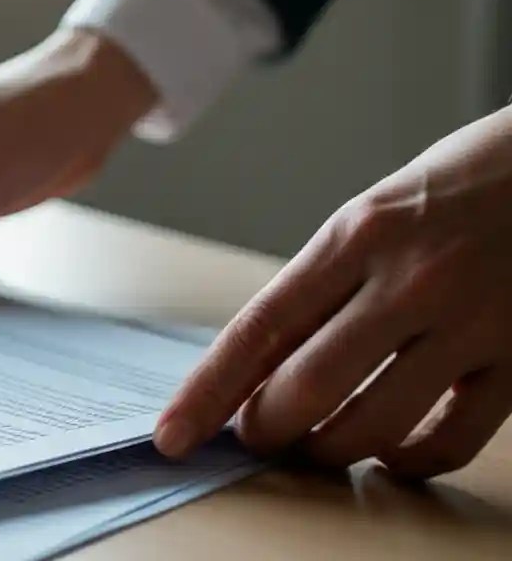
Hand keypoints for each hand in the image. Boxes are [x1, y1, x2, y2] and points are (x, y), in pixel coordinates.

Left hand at [157, 106, 511, 477]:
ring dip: (329, 450)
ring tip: (317, 445)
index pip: (258, 328)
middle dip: (265, 428)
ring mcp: (472, 321)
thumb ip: (324, 285)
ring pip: (372, 425)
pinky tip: (392, 451)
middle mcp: (410, 278)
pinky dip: (409, 460)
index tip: (172, 434)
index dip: (207, 391)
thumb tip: (262, 363)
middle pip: (306, 386)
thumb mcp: (376, 216)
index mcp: (356, 233)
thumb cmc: (462, 186)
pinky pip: (452, 440)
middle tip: (257, 437)